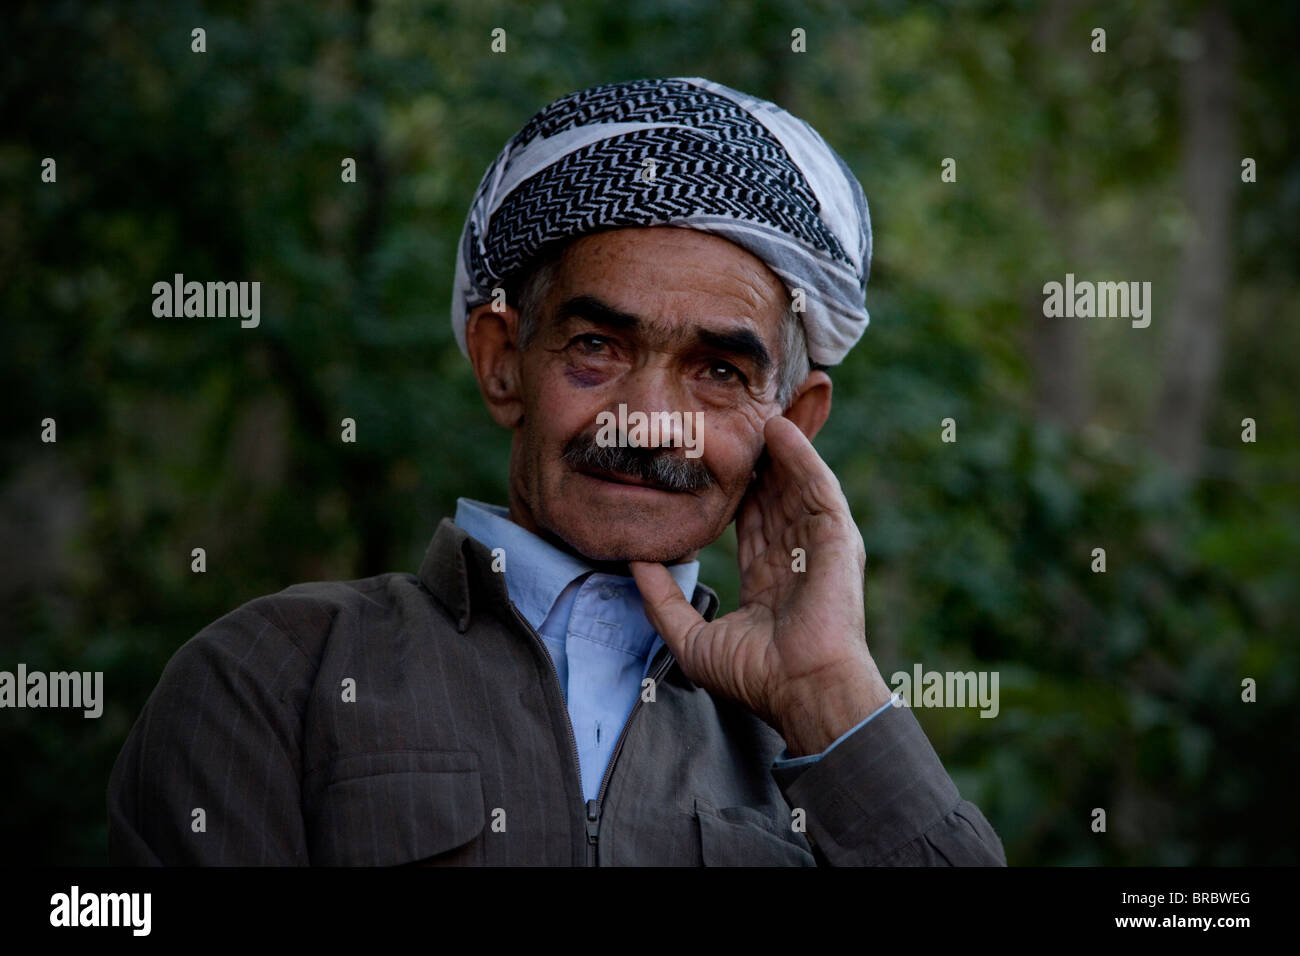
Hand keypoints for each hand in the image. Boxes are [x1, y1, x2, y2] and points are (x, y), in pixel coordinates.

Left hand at [630, 415, 892, 756]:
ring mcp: (820, 547)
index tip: (705, 464)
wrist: (802, 690)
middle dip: (754, 462)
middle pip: (775, 497)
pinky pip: (817, 486)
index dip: (732, 494)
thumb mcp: (692, 639)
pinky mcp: (838, 538)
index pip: (751, 525)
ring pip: (795, 484)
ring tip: (752, 412)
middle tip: (727, 425)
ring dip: (777, 450)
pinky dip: (801, 456)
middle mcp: (798, 559)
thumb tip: (633, 565)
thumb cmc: (756, 677)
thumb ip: (662, 601)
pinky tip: (778, 430)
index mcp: (771, 582)